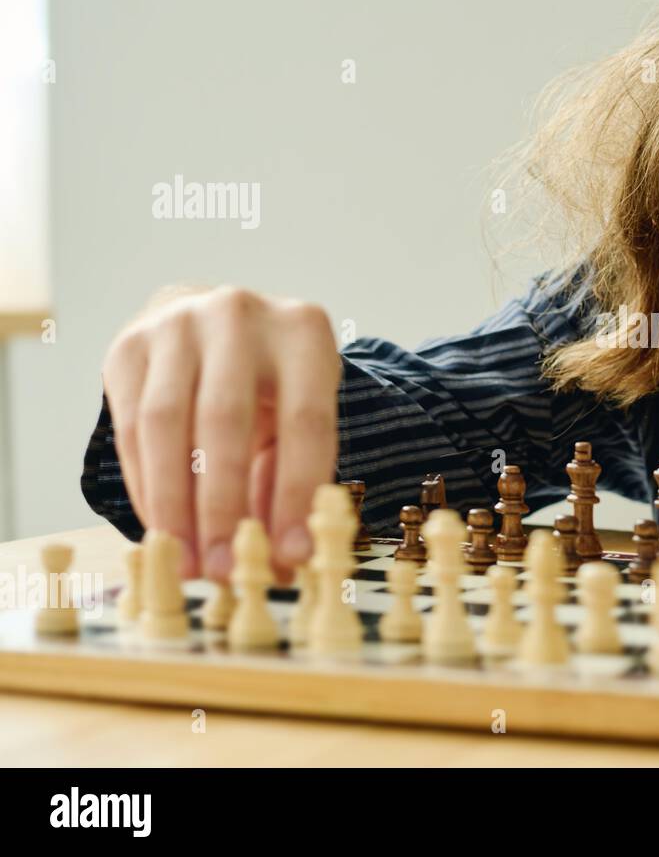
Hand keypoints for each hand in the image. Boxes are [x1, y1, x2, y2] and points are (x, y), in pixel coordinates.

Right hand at [101, 285, 341, 581]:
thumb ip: (293, 479)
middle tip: (222, 570)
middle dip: (222, 507)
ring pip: (165, 425)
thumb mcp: (298, 414)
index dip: (296, 494)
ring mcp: (176, 324)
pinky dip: (145, 488)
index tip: (290, 554)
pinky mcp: (127, 346)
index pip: (305, 421)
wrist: (210, 323)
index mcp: (303, 330)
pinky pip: (129, 429)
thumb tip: (284, 561)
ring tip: (186, 563)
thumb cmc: (269, 383)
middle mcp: (238, 314)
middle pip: (225, 421)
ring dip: (173, 505)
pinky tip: (162, 529)